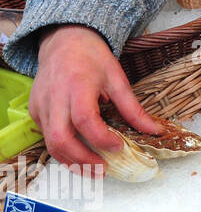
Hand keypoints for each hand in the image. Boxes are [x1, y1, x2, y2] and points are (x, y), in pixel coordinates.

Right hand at [29, 25, 160, 172]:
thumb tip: (155, 131)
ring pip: (50, 143)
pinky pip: (46, 137)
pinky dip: (62, 150)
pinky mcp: (35, 111)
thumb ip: (133, 108)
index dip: (100, 138)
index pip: (84, 120)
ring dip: (71, 161)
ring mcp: (41, 105)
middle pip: (60, 138)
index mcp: (78, 86)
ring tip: (93, 169)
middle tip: (103, 169)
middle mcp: (55, 98)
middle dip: (82, 159)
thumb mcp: (118, 79)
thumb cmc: (92, 59)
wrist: (64, 42)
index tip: (118, 147)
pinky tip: (79, 155)